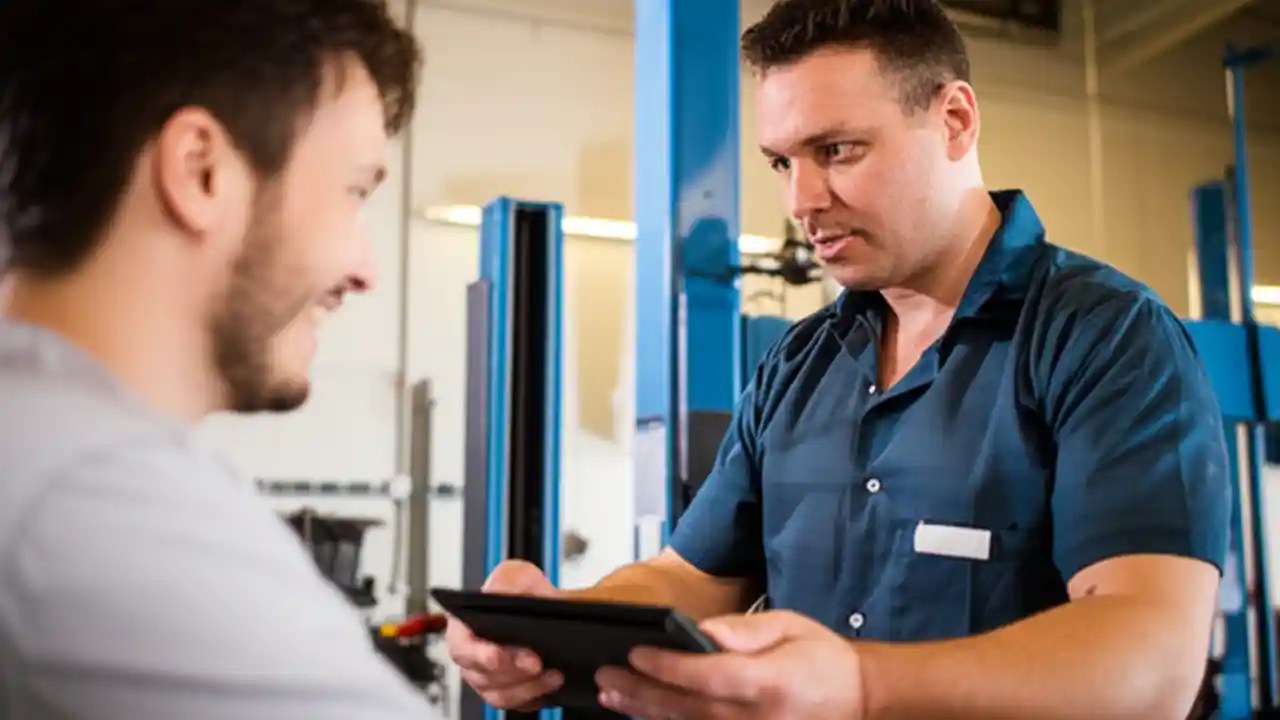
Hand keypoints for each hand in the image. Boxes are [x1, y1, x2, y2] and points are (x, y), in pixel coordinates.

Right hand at [444, 560, 564, 709]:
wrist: (553, 613)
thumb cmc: (528, 594)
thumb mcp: (518, 575)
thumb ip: (506, 579)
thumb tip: (495, 592)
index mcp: (465, 626)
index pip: (461, 646)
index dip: (478, 654)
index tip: (498, 656)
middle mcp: (474, 656)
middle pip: (480, 675)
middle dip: (510, 670)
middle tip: (535, 662)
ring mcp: (490, 678)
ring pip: (500, 694)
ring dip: (528, 685)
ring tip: (553, 672)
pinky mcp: (511, 692)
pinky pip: (518, 703)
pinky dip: (536, 695)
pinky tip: (553, 681)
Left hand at [595, 610, 864, 719]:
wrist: (858, 700)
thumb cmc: (822, 659)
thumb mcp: (790, 626)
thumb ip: (745, 631)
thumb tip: (701, 632)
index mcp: (770, 682)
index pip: (707, 676)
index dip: (667, 667)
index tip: (635, 652)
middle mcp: (758, 718)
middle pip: (687, 708)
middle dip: (641, 692)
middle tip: (605, 675)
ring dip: (645, 712)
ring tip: (612, 694)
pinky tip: (643, 715)